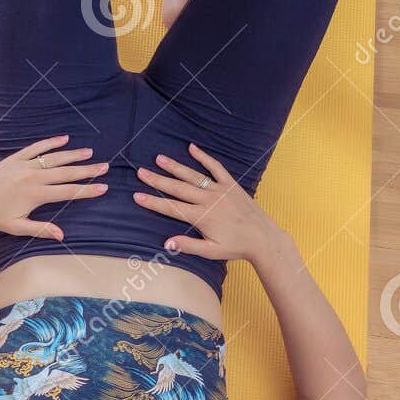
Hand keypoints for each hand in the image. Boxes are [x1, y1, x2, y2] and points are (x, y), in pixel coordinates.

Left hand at [0, 136, 108, 240]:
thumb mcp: (18, 227)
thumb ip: (41, 229)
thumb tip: (62, 235)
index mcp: (36, 195)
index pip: (68, 192)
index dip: (87, 190)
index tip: (103, 187)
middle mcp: (33, 177)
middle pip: (66, 173)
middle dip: (87, 170)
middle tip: (104, 167)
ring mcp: (24, 166)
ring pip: (54, 158)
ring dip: (73, 155)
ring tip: (89, 153)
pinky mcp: (15, 159)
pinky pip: (36, 148)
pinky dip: (50, 143)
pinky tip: (64, 139)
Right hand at [134, 144, 282, 262]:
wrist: (262, 237)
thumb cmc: (236, 246)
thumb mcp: (211, 251)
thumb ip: (188, 246)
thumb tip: (166, 243)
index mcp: (201, 217)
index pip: (171, 208)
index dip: (153, 202)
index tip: (137, 196)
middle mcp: (208, 200)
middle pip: (178, 188)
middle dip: (157, 180)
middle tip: (140, 172)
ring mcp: (220, 190)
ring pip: (193, 176)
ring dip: (175, 166)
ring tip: (159, 158)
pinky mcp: (230, 185)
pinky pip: (216, 168)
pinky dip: (204, 157)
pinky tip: (192, 148)